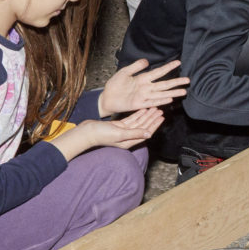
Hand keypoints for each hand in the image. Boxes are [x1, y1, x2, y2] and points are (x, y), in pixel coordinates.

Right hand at [48, 108, 164, 157]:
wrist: (87, 132)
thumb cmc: (101, 135)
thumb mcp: (120, 134)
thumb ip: (135, 133)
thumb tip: (149, 134)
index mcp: (130, 141)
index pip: (146, 132)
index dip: (155, 124)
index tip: (161, 117)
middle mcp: (128, 137)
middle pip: (144, 126)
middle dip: (152, 118)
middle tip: (160, 110)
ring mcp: (124, 131)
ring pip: (138, 122)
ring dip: (146, 115)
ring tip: (154, 108)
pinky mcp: (119, 126)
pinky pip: (131, 119)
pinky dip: (138, 114)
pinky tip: (143, 109)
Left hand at [99, 59, 189, 116]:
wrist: (107, 98)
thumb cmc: (115, 85)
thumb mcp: (124, 72)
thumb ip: (135, 67)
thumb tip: (147, 61)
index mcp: (143, 78)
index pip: (159, 72)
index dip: (168, 67)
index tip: (179, 63)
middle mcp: (146, 87)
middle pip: (164, 84)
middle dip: (176, 82)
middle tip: (188, 80)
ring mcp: (144, 96)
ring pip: (162, 94)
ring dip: (173, 92)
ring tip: (184, 91)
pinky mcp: (140, 104)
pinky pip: (153, 102)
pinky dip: (161, 101)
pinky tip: (170, 99)